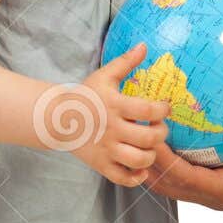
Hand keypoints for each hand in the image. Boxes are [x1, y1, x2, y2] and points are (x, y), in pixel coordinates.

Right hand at [37, 41, 170, 186]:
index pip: (148, 109)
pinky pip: (122, 178)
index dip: (163, 109)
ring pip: (138, 160)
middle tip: (159, 128)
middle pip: (148, 137)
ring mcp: (106, 149)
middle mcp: (112, 129)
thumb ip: (125, 62)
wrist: (56, 118)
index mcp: (115, 105)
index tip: (165, 107)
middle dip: (161, 133)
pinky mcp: (101, 164)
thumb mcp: (104, 76)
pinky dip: (136, 177)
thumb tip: (144, 45)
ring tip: (150, 147)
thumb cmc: (85, 95)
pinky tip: (141, 168)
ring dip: (151, 155)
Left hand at [144, 74, 222, 210]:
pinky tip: (156, 132)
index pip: (185, 178)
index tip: (150, 132)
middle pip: (166, 184)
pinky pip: (178, 176)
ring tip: (135, 129)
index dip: (164, 159)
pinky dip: (163, 160)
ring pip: (167, 184)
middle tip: (134, 126)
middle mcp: (213, 196)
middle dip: (145, 160)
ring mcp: (209, 194)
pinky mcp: (209, 187)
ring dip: (149, 162)